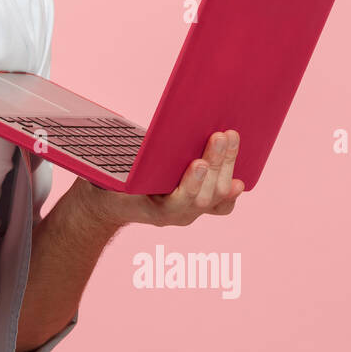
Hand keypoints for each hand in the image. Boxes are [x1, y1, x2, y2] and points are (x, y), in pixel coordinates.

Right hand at [80, 129, 244, 227]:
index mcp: (155, 211)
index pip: (180, 201)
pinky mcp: (201, 206)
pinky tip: (239, 173)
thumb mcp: (115, 177)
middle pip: (206, 194)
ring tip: (230, 137)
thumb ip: (133, 167)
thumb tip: (150, 146)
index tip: (199, 163)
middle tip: (221, 135)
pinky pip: (222, 204)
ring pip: (218, 195)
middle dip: (216, 163)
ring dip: (227, 165)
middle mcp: (177, 215)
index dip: (192, 183)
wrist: (112, 203)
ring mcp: (191, 212)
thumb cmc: (113, 185)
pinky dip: (232, 189)